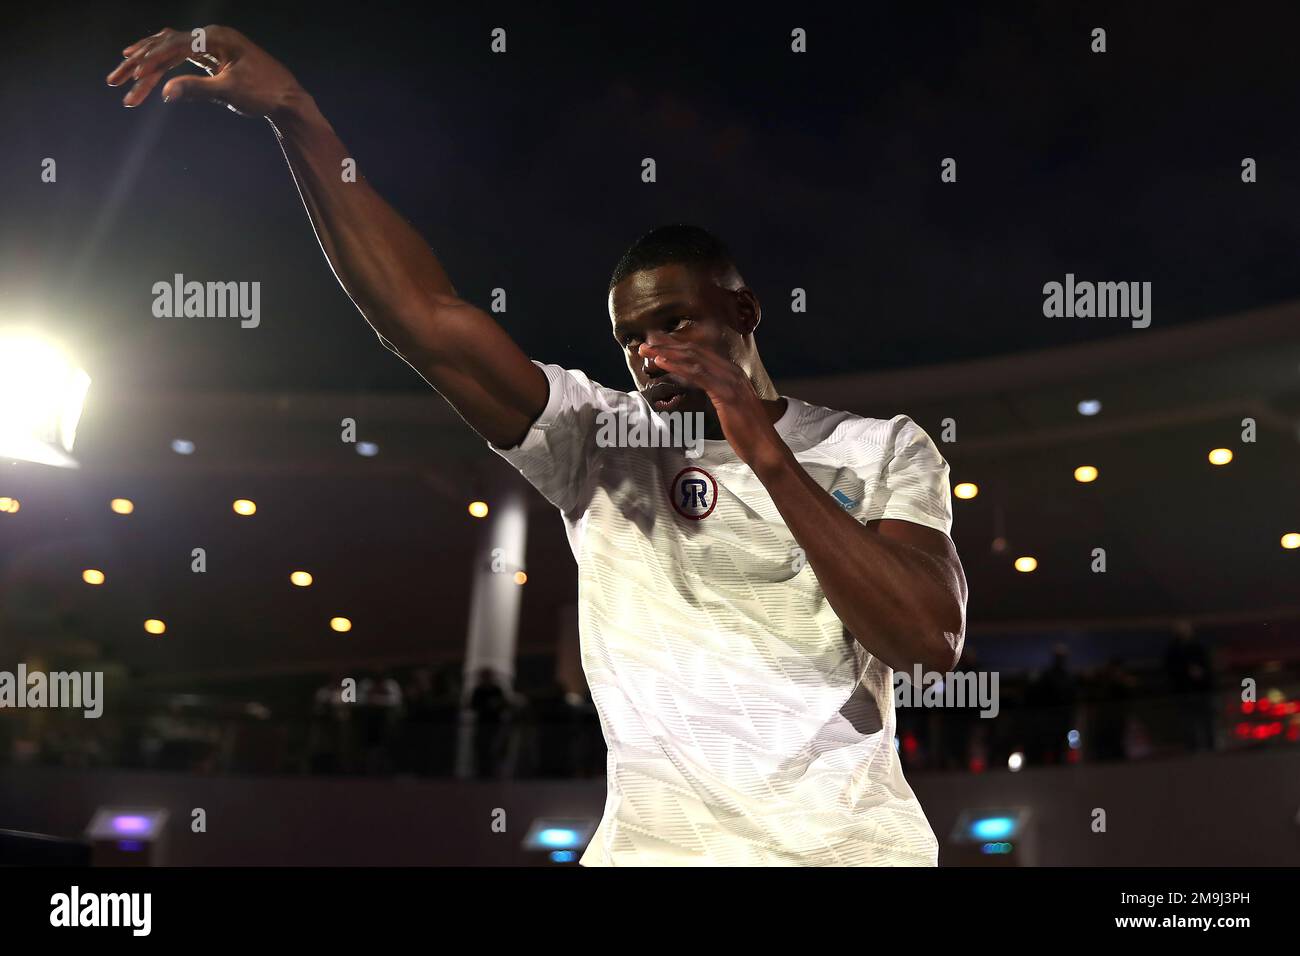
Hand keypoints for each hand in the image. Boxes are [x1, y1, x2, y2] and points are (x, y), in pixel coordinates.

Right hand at [106, 25, 304, 118]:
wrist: (288, 99)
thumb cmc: (264, 93)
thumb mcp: (230, 92)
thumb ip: (197, 90)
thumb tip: (165, 91)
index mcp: (215, 37)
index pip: (173, 46)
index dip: (151, 63)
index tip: (134, 78)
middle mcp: (210, 36)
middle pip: (166, 45)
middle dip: (139, 64)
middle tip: (115, 80)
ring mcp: (210, 45)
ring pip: (169, 48)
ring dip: (145, 62)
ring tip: (122, 73)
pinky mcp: (212, 57)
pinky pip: (179, 55)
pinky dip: (161, 62)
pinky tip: (146, 67)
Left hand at [638, 332, 787, 471]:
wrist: (765, 448)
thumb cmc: (747, 432)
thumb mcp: (730, 407)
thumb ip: (717, 394)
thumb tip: (702, 391)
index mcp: (732, 373)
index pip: (700, 354)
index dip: (676, 348)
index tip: (656, 347)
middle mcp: (732, 371)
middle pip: (694, 351)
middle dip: (667, 346)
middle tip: (644, 345)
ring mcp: (731, 381)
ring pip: (694, 359)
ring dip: (668, 353)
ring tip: (647, 351)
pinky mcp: (727, 393)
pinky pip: (698, 374)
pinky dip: (678, 366)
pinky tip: (662, 362)